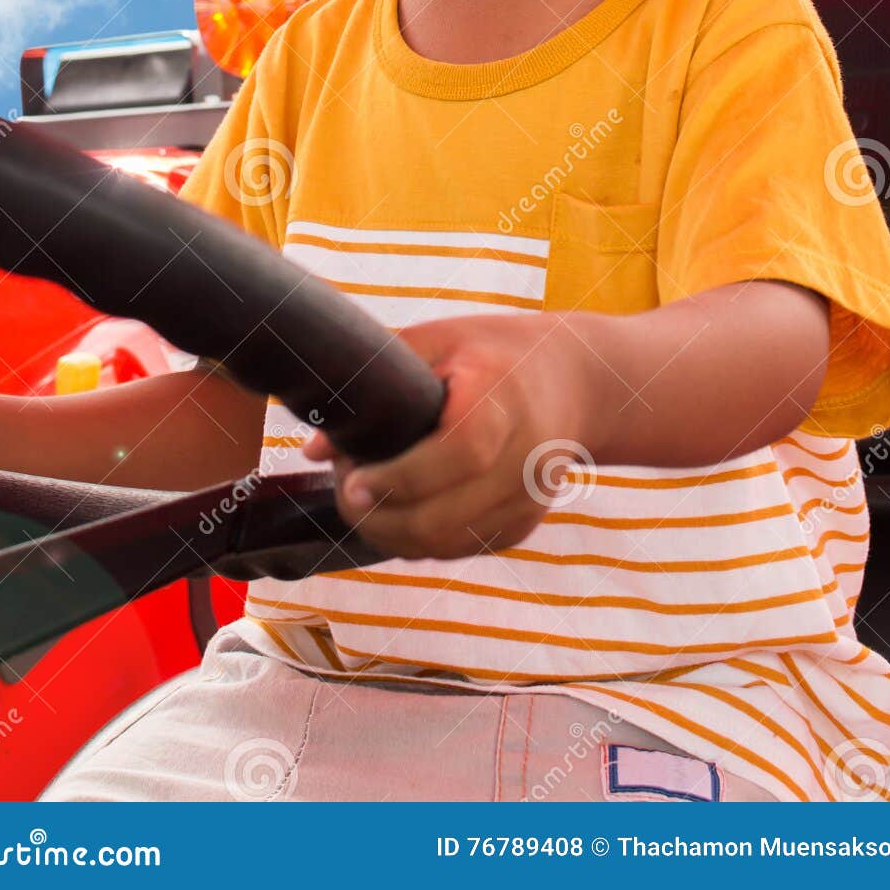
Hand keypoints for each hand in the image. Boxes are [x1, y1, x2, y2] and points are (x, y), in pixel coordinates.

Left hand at [302, 310, 601, 560]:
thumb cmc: (495, 352)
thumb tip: (312, 449)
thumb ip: (376, 382)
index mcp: (504, 403)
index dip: (400, 479)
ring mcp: (528, 501)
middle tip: (343, 489)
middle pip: (444, 519)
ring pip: (445, 546)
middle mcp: (524, 461)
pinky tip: (398, 509)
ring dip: (391, 534)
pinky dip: (419, 539)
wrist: (577, 381)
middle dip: (378, 517)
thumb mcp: (441, 340)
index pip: (458, 456)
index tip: (350, 480)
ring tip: (363, 498)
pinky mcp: (523, 526)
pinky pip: (458, 549)